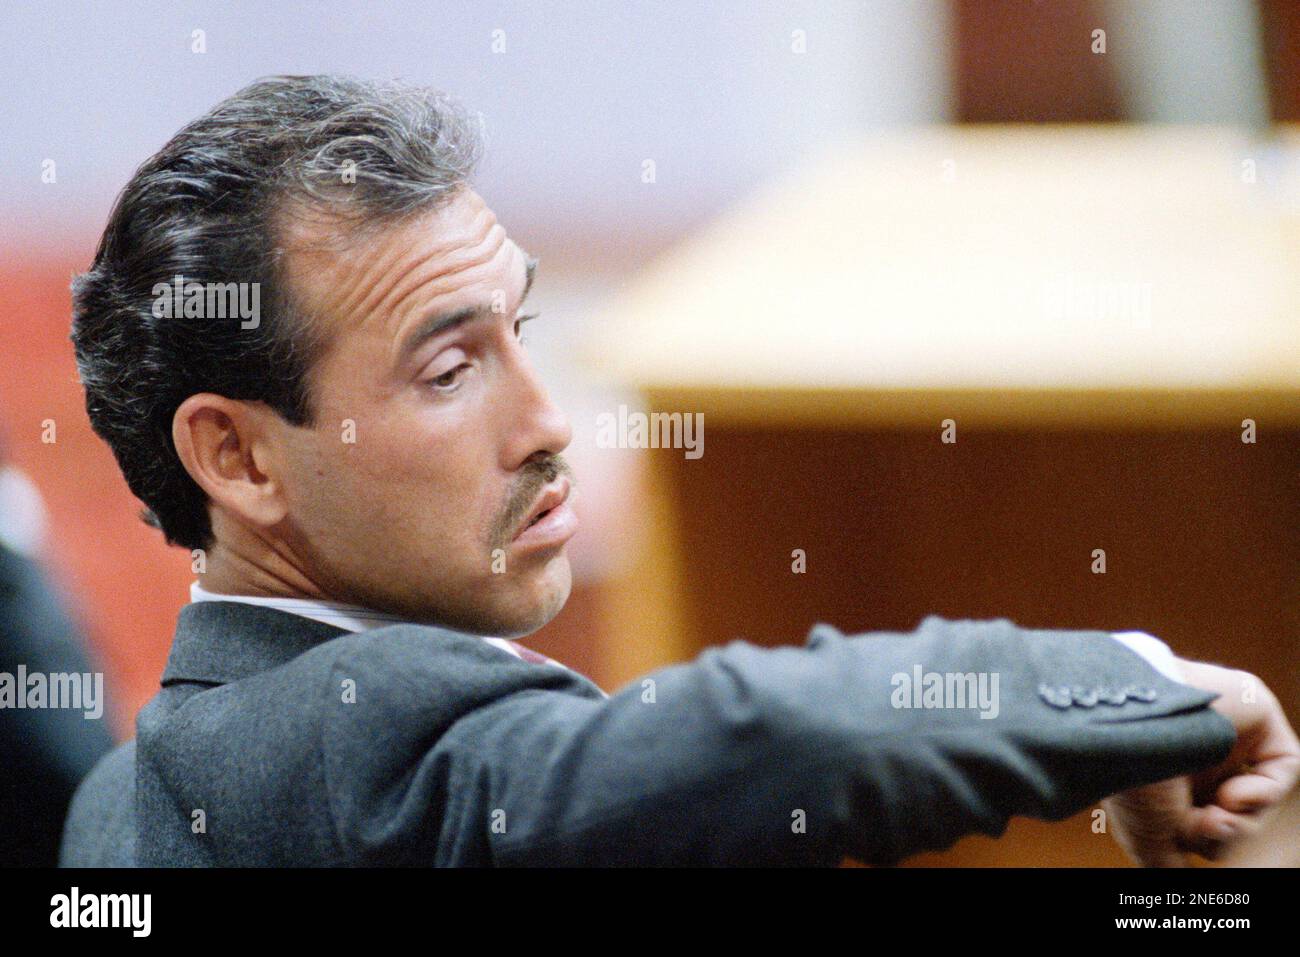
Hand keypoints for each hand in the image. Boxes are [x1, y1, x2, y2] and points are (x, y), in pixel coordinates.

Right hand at [1101, 659, 1299, 866]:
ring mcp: (1225, 735)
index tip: (1187, 842)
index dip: (1203, 840)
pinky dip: (1266, 793)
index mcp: (1164, 776)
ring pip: (1260, 793)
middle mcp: (1194, 755)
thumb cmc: (1133, 780)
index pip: (1201, 818)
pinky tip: (1234, 794)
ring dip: (1245, 819)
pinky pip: (1284, 764)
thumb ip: (1165, 859)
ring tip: (1219, 814)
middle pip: (1233, 810)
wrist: (1134, 729)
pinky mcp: (1254, 713)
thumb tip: (1179, 874)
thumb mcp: (1146, 838)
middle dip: (1225, 833)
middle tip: (1206, 828)